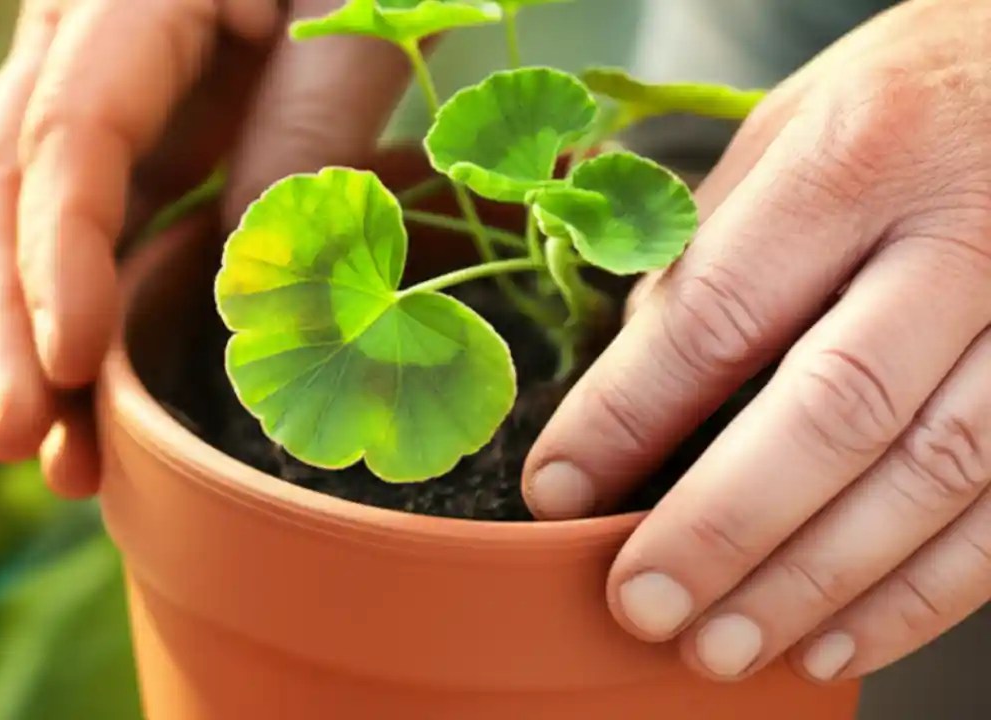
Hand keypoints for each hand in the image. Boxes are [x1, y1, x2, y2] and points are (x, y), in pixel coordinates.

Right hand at [0, 0, 410, 495]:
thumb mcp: (358, 18)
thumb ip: (307, 126)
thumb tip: (248, 291)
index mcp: (126, 1)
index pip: (67, 136)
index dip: (59, 255)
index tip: (70, 363)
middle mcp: (84, 52)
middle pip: (11, 193)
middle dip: (12, 325)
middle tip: (22, 441)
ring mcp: (105, 103)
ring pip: (35, 232)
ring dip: (41, 347)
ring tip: (65, 464)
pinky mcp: (139, 147)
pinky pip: (93, 241)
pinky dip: (95, 325)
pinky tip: (102, 407)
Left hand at [523, 0, 990, 682]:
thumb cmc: (912, 102)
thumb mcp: (794, 128)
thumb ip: (715, 249)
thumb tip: (632, 382)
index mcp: (860, 157)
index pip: (722, 311)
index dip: (629, 415)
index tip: (559, 489)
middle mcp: (967, 235)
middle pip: (835, 410)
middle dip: (725, 527)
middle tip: (643, 603)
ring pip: (933, 477)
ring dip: (817, 583)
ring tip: (723, 645)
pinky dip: (921, 594)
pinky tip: (838, 637)